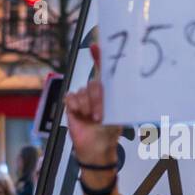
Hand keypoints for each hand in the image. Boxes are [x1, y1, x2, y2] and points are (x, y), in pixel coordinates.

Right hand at [63, 42, 123, 167]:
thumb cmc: (109, 133)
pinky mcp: (71, 104)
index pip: (104, 70)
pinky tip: (79, 115)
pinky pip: (71, 97)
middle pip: (93, 83)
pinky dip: (75, 107)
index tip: (95, 46)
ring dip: (86, 106)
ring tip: (91, 119)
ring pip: (81, 92)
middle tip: (99, 115)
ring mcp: (82, 98)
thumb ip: (116, 100)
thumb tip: (124, 85)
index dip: (99, 56)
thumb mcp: (117, 114)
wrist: (95, 149)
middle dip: (96, 99)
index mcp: (108, 92)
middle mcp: (95, 92)